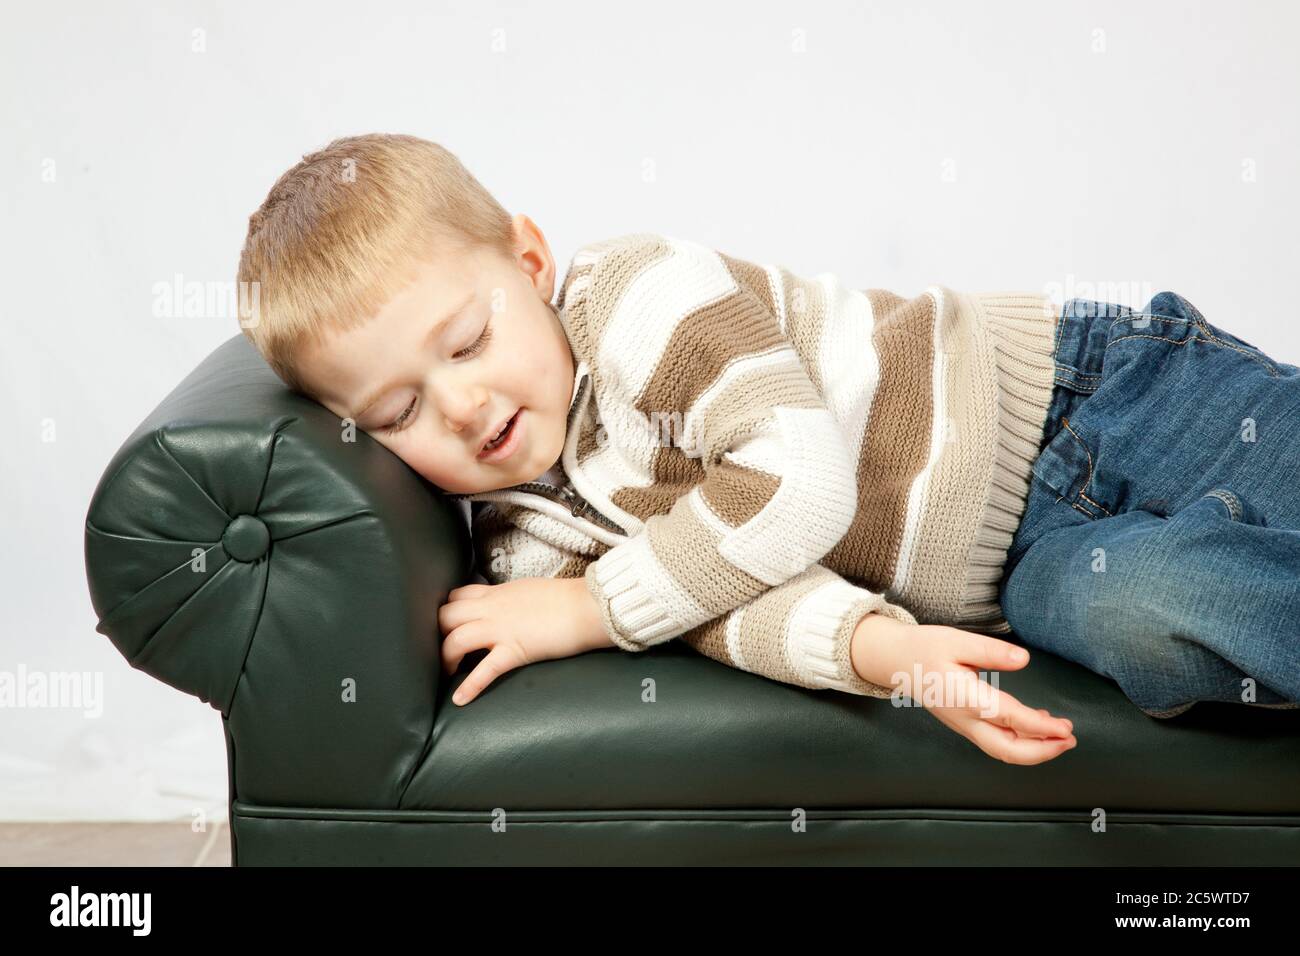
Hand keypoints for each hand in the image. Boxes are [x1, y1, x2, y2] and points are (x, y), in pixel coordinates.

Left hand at [437, 576, 611, 705]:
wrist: (589, 606)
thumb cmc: (567, 599)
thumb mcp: (529, 591)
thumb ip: (511, 600)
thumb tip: (507, 609)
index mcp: (497, 594)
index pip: (457, 596)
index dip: (447, 613)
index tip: (446, 628)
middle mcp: (493, 609)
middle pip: (447, 616)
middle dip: (436, 635)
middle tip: (440, 654)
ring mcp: (502, 629)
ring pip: (456, 639)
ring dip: (445, 658)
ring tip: (446, 674)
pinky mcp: (515, 649)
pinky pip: (486, 669)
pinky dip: (469, 686)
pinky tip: (459, 700)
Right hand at [851, 612, 1077, 764]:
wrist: (895, 661)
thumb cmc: (924, 649)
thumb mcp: (957, 640)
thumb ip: (991, 651)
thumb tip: (1023, 659)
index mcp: (965, 697)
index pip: (1010, 719)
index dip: (1041, 728)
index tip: (1065, 727)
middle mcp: (965, 718)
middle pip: (1008, 750)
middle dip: (1043, 751)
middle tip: (1070, 739)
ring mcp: (964, 725)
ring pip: (1003, 750)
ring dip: (1034, 750)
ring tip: (1060, 736)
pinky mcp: (965, 724)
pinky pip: (996, 741)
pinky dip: (1021, 742)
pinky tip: (1035, 725)